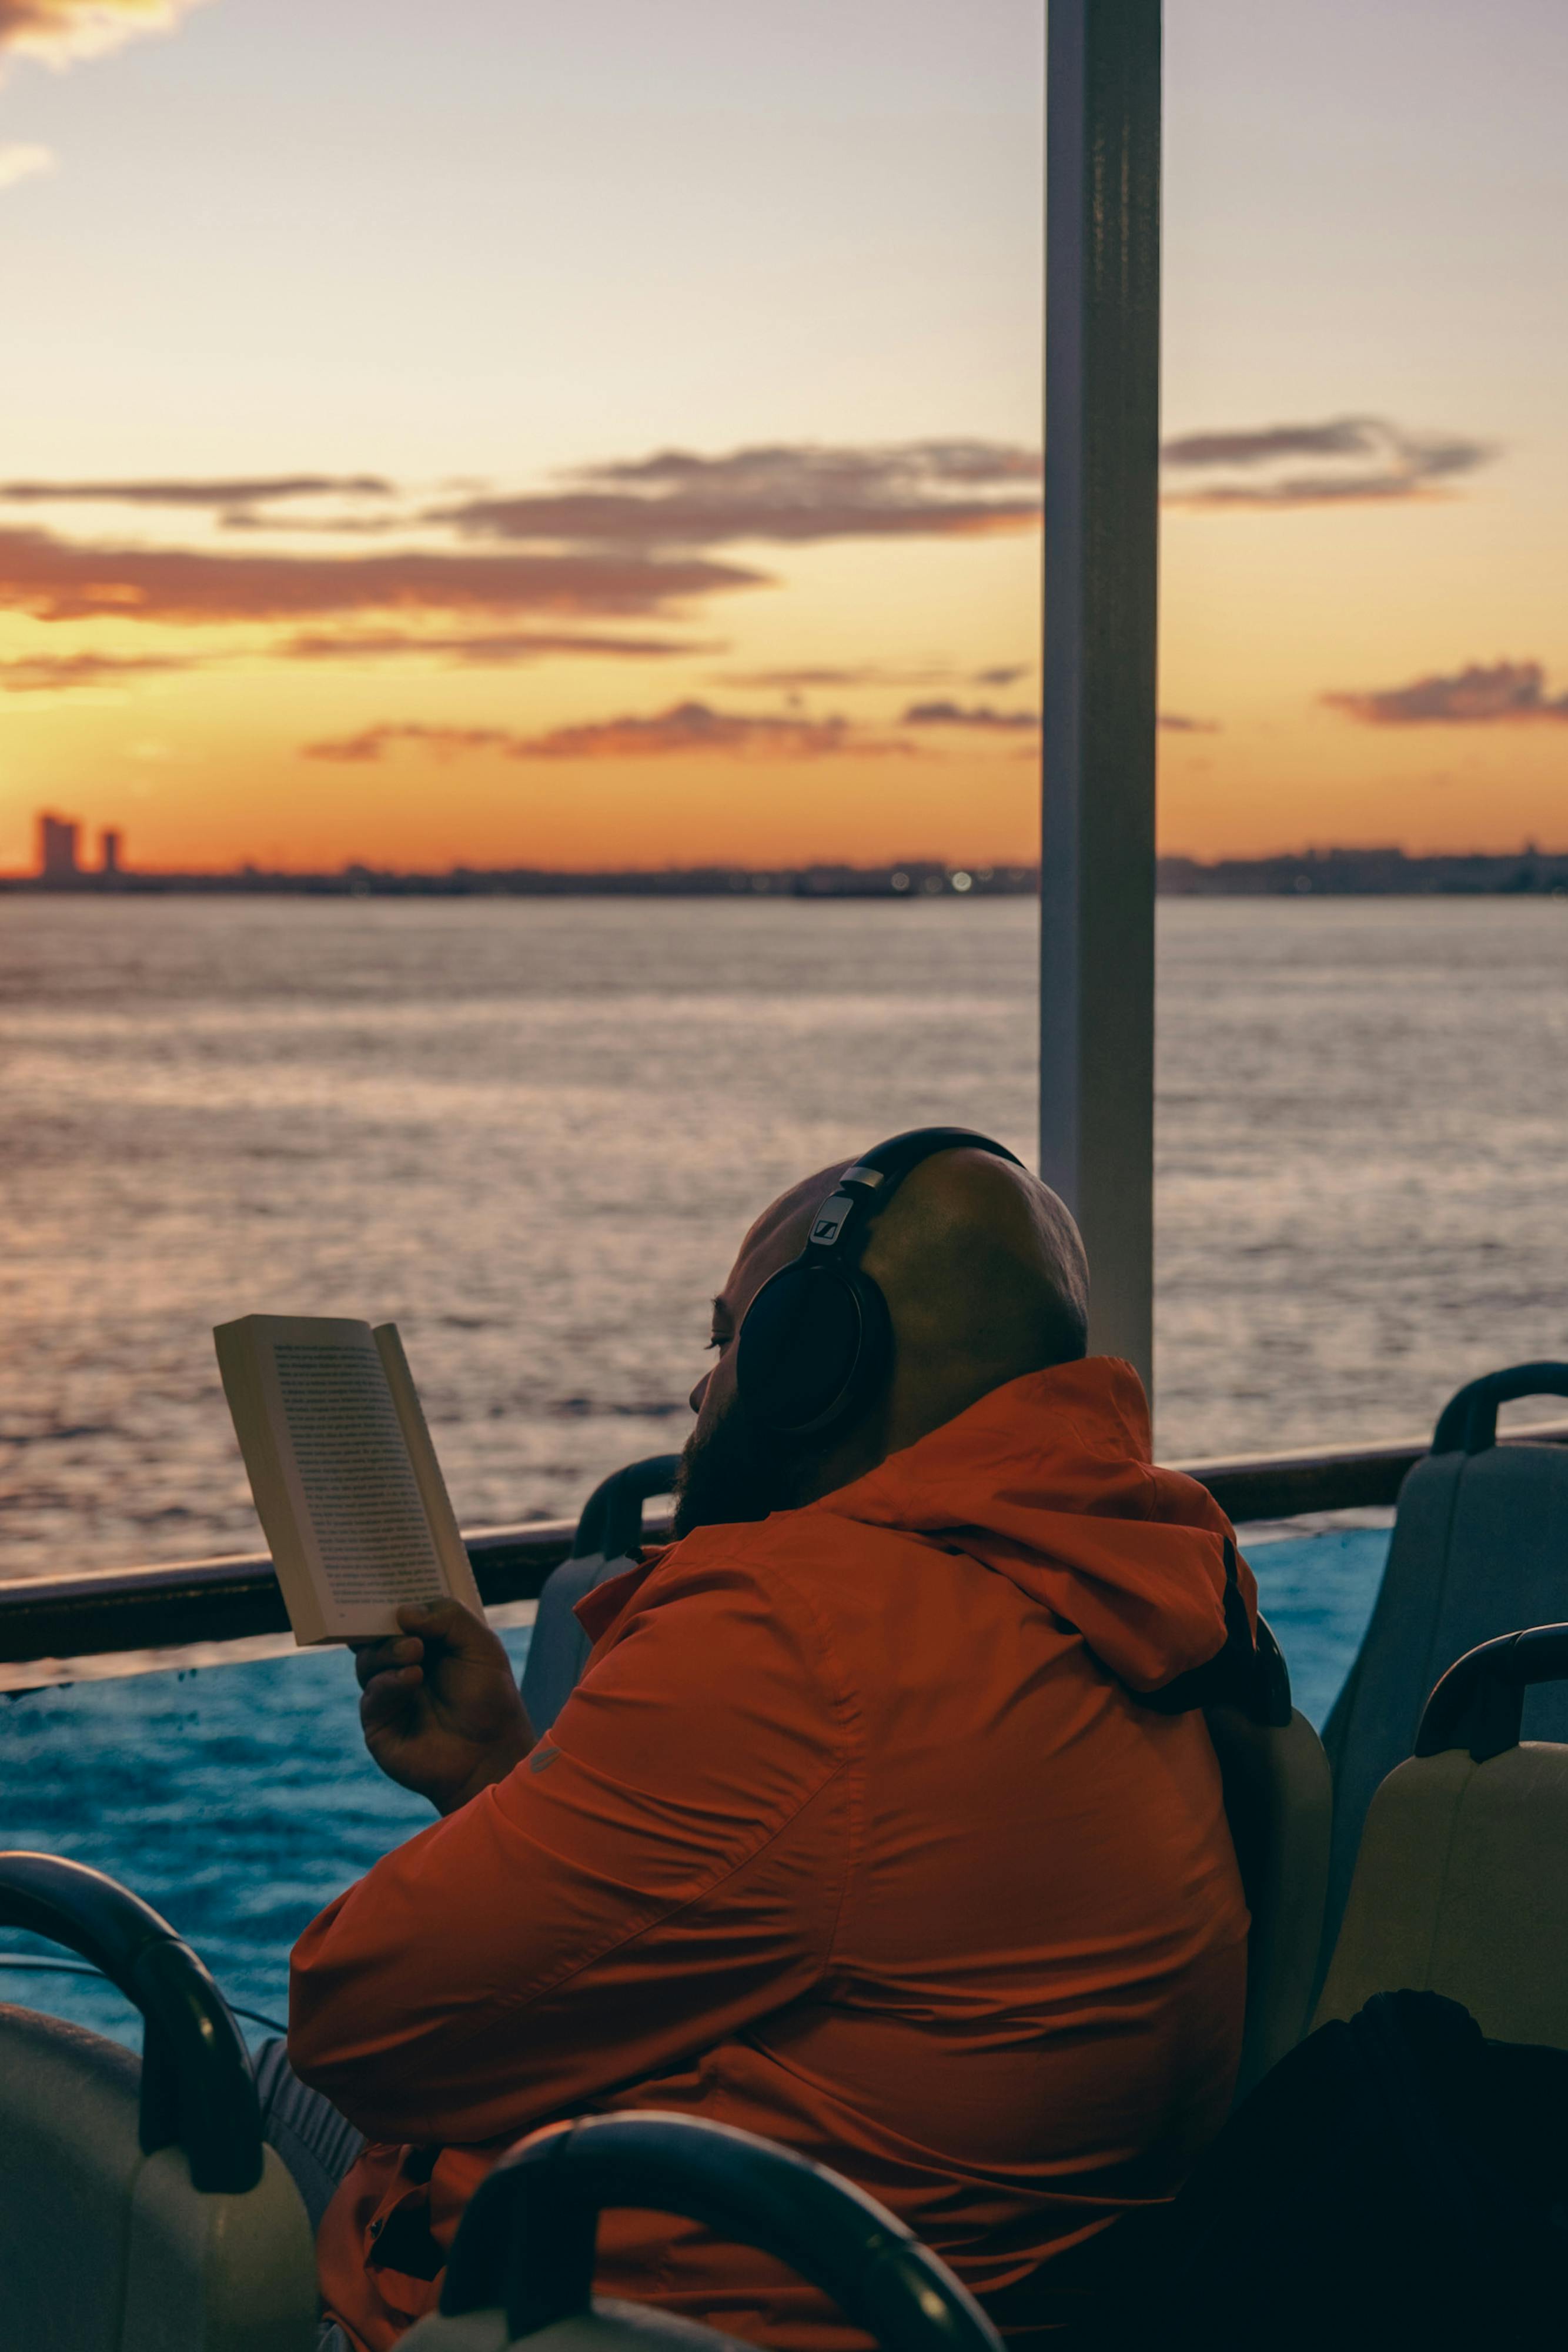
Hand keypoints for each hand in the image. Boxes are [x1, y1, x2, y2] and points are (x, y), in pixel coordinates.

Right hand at [353, 1600, 533, 1813]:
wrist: (492, 1752)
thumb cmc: (490, 1698)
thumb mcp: (480, 1645)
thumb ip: (448, 1617)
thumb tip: (402, 1612)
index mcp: (424, 1644)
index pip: (396, 1617)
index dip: (388, 1603)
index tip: (383, 1589)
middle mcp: (400, 1667)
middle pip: (373, 1637)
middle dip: (385, 1628)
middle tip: (411, 1631)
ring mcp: (388, 1695)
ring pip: (366, 1663)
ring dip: (388, 1652)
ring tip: (415, 1652)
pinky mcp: (379, 1724)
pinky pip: (371, 1697)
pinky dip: (389, 1682)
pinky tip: (412, 1678)